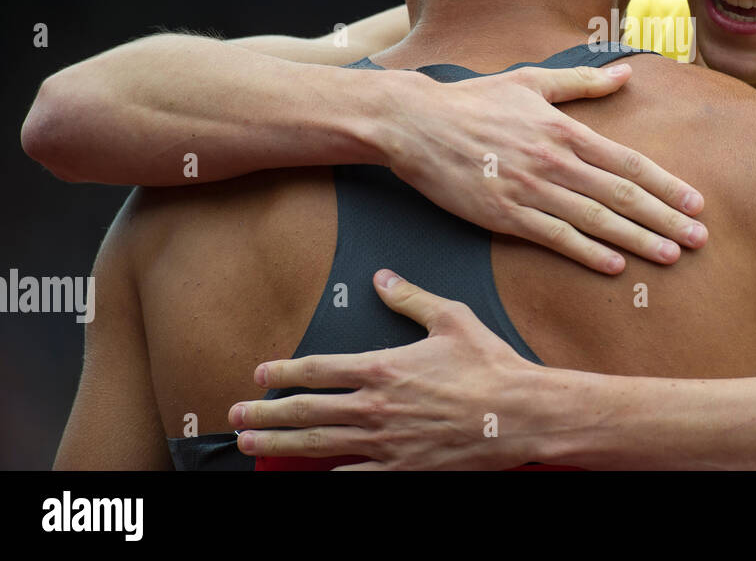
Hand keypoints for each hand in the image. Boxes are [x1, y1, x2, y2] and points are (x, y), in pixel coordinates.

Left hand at [230, 270, 548, 469]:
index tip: (261, 375)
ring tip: (251, 446)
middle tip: (236, 418)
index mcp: (384, 368)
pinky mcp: (402, 468)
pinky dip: (326, 476)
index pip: (317, 370)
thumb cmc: (491, 366)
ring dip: (280, 445)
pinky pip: (353, 476)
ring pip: (318, 445)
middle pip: (306, 411)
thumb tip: (382, 279)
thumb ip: (411, 299)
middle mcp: (376, 407)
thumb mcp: (452, 318)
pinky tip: (307, 476)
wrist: (520, 414)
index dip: (283, 372)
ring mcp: (385, 443)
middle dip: (265, 415)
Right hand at [374, 61, 705, 272]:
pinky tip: (614, 265)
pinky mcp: (503, 214)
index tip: (697, 203)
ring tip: (671, 256)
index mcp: (565, 130)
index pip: (628, 162)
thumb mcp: (531, 82)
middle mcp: (555, 161)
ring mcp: (530, 190)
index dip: (667, 185)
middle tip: (700, 240)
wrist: (415, 123)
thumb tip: (624, 75)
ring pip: (595, 220)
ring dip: (637, 240)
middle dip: (665, 219)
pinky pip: (554, 237)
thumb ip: (581, 83)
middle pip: (622, 195)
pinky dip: (586, 252)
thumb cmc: (474, 101)